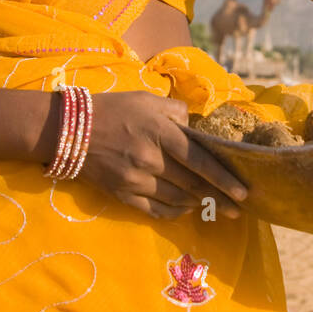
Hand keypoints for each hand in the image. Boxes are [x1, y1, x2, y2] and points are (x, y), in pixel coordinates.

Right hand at [76, 90, 250, 220]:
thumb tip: (195, 126)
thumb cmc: (112, 110)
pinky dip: (174, 212)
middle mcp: (150, 160)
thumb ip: (175, 111)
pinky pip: (155, 210)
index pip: (200, 161)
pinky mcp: (122, 195)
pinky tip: (185, 209)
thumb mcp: (146, 99)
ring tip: (213, 206)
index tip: (243, 193)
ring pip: (177, 200)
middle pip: (193, 185)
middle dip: (219, 198)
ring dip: (198, 205)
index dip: (224, 179)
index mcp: (160, 134)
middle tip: (237, 209)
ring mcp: (136, 181)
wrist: (69, 130)